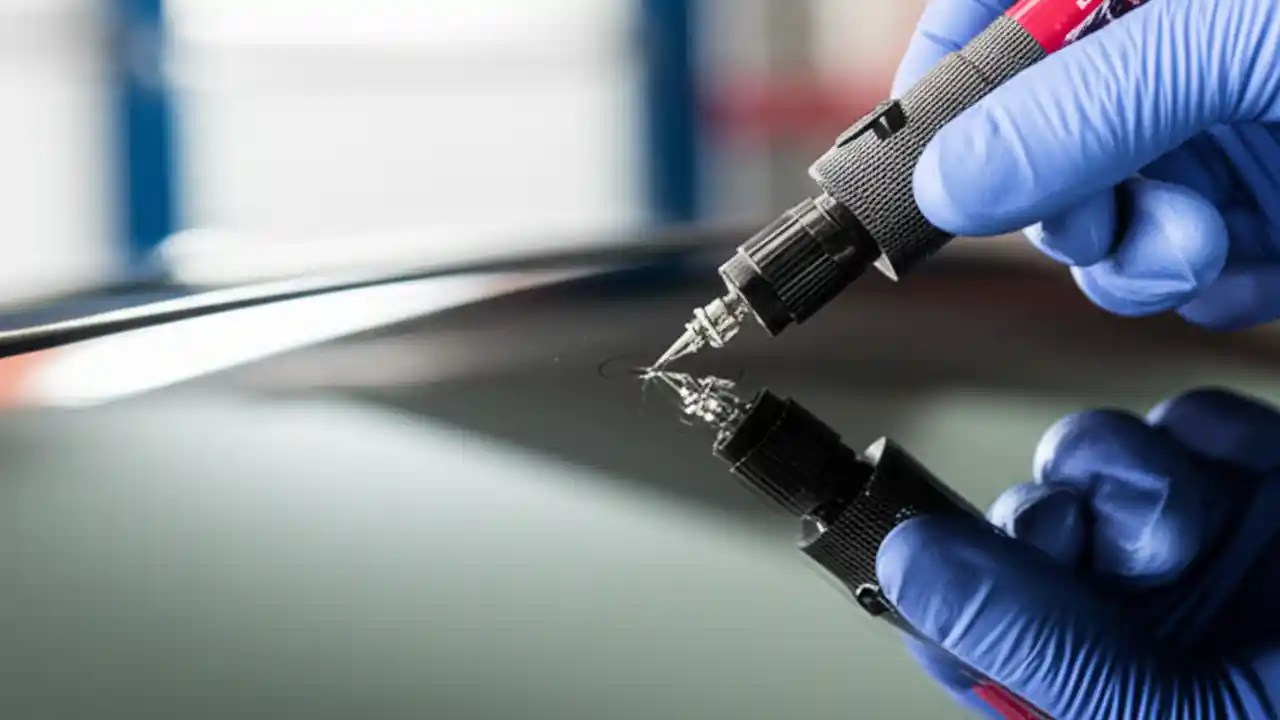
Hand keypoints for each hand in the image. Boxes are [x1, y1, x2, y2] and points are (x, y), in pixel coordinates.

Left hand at [875, 389, 1279, 717]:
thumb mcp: (1177, 711)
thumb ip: (1042, 642)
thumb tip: (910, 567)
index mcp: (1106, 700)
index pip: (973, 642)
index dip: (942, 590)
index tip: (920, 548)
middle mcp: (1141, 622)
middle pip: (1018, 535)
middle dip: (1035, 524)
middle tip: (1075, 538)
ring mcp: (1196, 545)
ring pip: (1086, 464)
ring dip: (1125, 478)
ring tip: (1187, 529)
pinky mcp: (1254, 481)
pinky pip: (1186, 420)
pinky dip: (1208, 437)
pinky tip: (1245, 478)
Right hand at [897, 0, 1279, 328]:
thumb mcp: (1233, 46)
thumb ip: (1084, 108)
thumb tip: (948, 181)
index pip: (998, 7)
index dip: (946, 73)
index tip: (922, 156)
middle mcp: (1172, 56)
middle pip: (1033, 137)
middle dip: (1056, 203)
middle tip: (1090, 218)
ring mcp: (1220, 133)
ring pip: (1099, 221)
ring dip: (1129, 261)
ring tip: (1194, 248)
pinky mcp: (1263, 209)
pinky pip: (1181, 269)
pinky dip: (1201, 289)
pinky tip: (1245, 267)